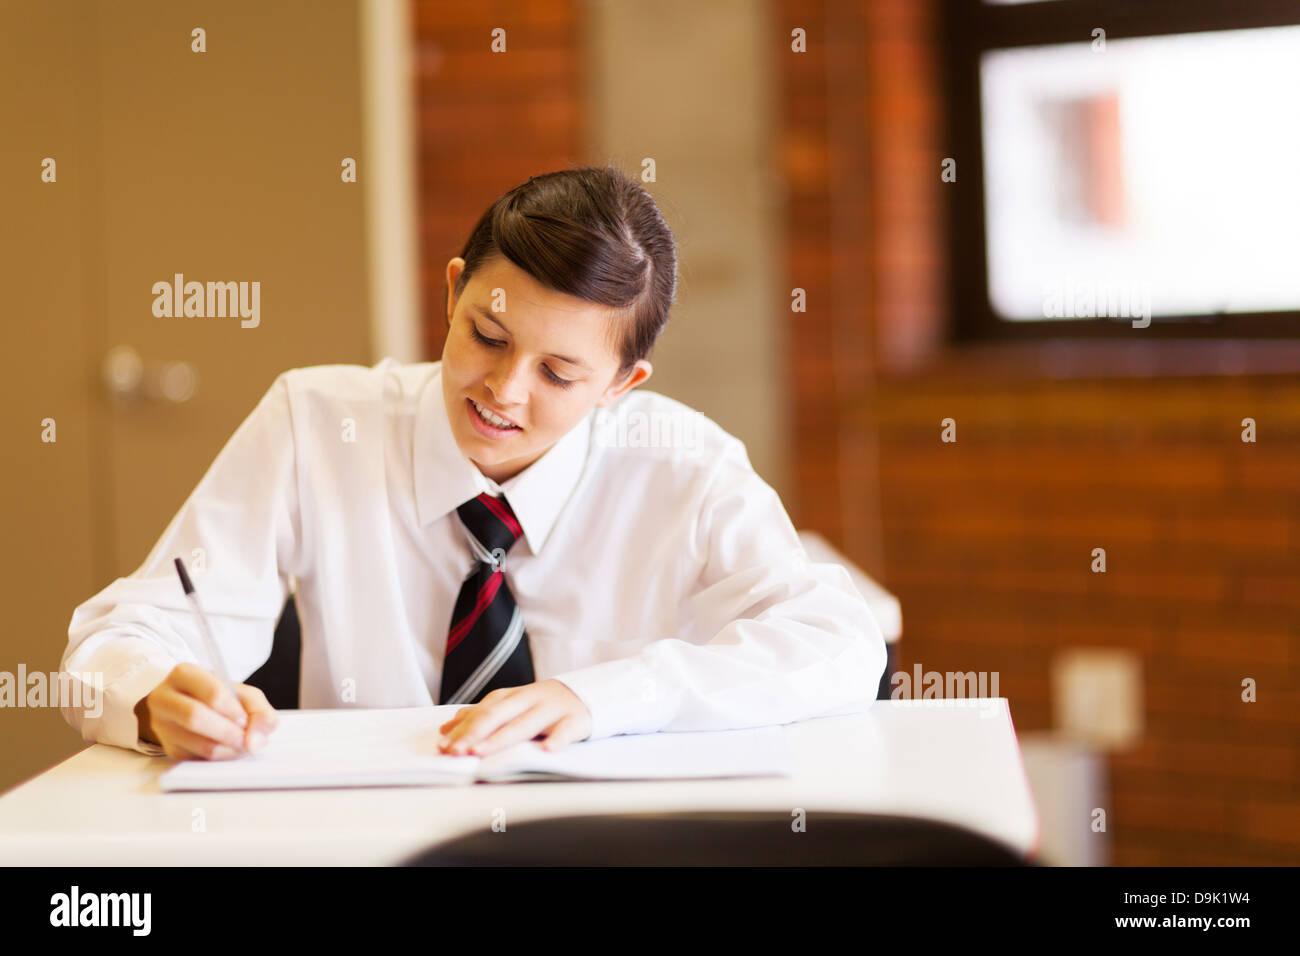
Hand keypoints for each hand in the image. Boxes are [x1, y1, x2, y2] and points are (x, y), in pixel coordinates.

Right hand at [135, 662, 278, 760]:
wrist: (190, 706)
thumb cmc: (217, 696)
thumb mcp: (241, 692)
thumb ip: (259, 710)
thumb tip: (257, 741)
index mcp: (184, 674)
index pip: (212, 693)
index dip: (233, 710)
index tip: (245, 719)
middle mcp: (165, 698)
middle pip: (196, 718)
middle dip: (228, 732)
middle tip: (245, 738)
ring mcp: (162, 725)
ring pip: (196, 743)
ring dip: (228, 748)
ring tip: (242, 744)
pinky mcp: (168, 747)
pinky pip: (196, 758)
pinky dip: (219, 757)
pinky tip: (228, 749)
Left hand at [437, 680, 591, 756]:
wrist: (588, 693)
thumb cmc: (543, 705)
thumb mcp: (512, 705)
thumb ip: (481, 715)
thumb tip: (445, 729)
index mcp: (513, 696)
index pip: (483, 711)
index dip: (462, 728)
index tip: (443, 746)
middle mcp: (530, 699)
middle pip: (497, 715)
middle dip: (473, 734)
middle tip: (455, 752)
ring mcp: (553, 709)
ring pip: (525, 723)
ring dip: (501, 738)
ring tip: (480, 752)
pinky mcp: (576, 720)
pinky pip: (566, 730)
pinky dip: (557, 739)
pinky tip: (547, 750)